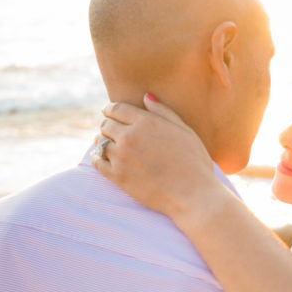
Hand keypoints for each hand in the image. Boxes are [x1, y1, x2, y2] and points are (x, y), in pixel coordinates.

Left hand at [93, 93, 220, 220]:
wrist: (193, 194)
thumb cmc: (194, 162)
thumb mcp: (185, 131)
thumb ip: (164, 112)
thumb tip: (146, 97)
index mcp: (146, 122)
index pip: (116, 109)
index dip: (110, 109)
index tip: (109, 112)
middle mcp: (130, 136)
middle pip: (105, 124)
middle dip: (107, 125)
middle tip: (111, 131)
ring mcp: (122, 156)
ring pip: (99, 142)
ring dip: (102, 142)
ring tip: (108, 145)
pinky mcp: (118, 176)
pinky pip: (97, 161)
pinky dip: (97, 158)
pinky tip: (103, 159)